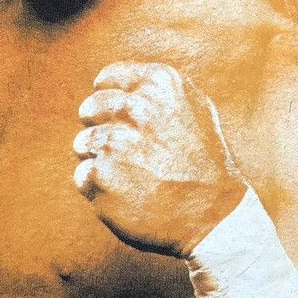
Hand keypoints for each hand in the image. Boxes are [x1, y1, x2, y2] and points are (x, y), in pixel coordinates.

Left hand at [73, 62, 246, 256]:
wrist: (214, 216)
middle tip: (130, 155)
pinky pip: (83, 176)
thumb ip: (156, 91)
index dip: (110, 104)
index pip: (105, 81)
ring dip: (100, 161)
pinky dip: (98, 189)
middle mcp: (137, 107)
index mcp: (159, 83)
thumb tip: (117, 83)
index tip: (124, 123)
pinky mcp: (102, 174)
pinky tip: (128, 195)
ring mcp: (117, 141)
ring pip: (83, 143)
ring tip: (134, 177)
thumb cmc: (204, 163)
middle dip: (102, 130)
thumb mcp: (194, 109)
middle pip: (89, 110)